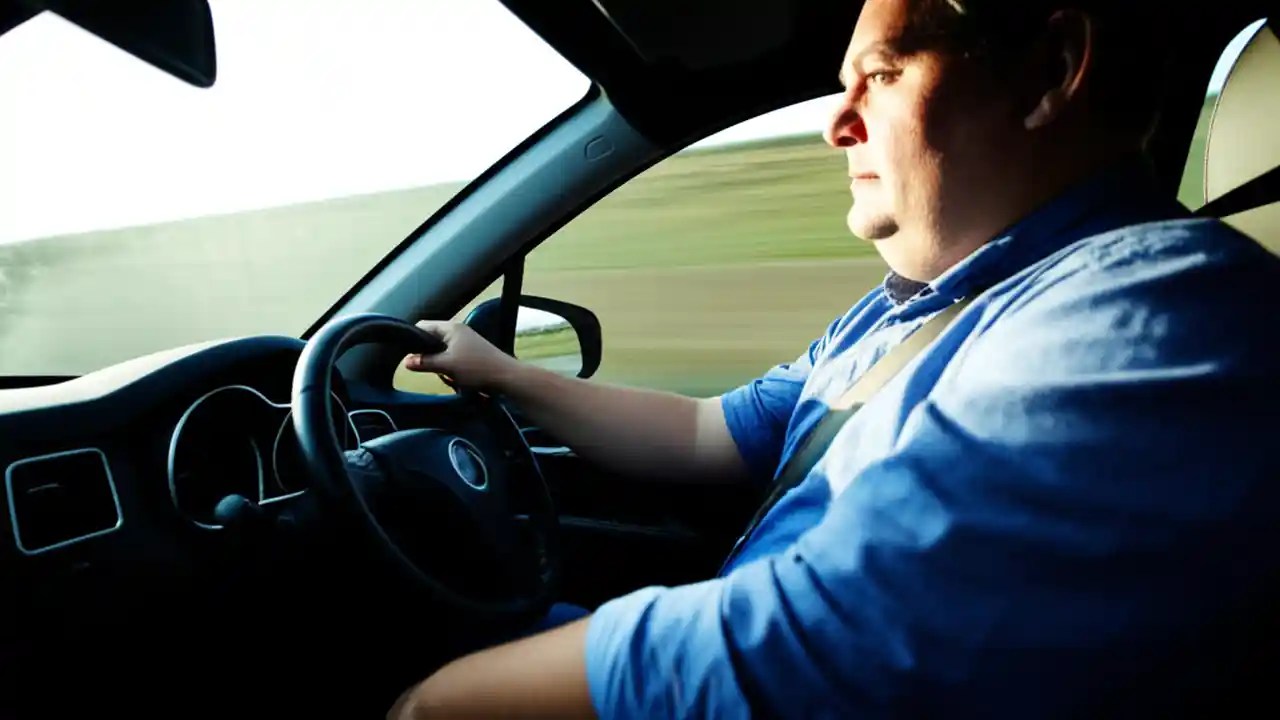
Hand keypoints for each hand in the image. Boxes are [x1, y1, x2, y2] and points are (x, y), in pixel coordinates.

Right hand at [402, 320, 517, 391]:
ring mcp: (466, 342)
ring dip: (441, 366)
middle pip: (431, 340)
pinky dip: (451, 370)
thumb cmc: (477, 368)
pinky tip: (457, 379)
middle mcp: (458, 331)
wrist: (506, 378)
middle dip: (428, 356)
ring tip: (448, 376)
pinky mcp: (472, 353)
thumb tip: (406, 361)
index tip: (407, 353)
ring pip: (441, 352)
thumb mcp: (446, 366)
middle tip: (431, 369)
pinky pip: (453, 359)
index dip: (412, 338)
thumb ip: (424, 362)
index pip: (423, 326)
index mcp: (451, 328)